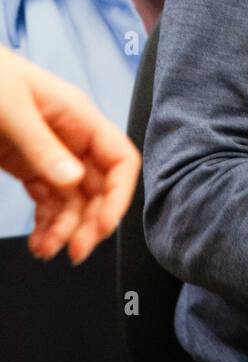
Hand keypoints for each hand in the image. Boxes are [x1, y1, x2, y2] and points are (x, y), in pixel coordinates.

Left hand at [0, 46, 140, 264]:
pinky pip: (50, 201)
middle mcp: (72, 138)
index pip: (119, 159)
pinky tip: (38, 241)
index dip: (119, 194)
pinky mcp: (31, 166)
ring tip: (46, 250)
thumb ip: (42, 146)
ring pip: (75, 200)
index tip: (103, 225)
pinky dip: (47, 225)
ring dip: (66, 229)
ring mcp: (53, 154)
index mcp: (79, 117)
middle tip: (73, 252)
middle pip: (99, 188)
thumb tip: (72, 180)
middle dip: (91, 222)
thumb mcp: (12, 109)